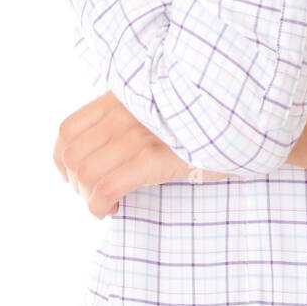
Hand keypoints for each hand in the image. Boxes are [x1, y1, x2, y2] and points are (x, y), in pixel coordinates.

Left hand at [53, 91, 234, 218]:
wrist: (245, 119)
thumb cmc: (205, 118)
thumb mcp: (163, 103)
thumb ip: (133, 113)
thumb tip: (104, 147)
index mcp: (124, 96)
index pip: (68, 129)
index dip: (61, 160)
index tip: (73, 177)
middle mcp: (126, 110)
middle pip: (74, 154)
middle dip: (76, 184)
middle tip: (95, 195)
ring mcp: (139, 132)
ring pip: (86, 172)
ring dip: (88, 197)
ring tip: (106, 203)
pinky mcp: (155, 157)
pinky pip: (107, 187)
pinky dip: (100, 205)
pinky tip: (114, 210)